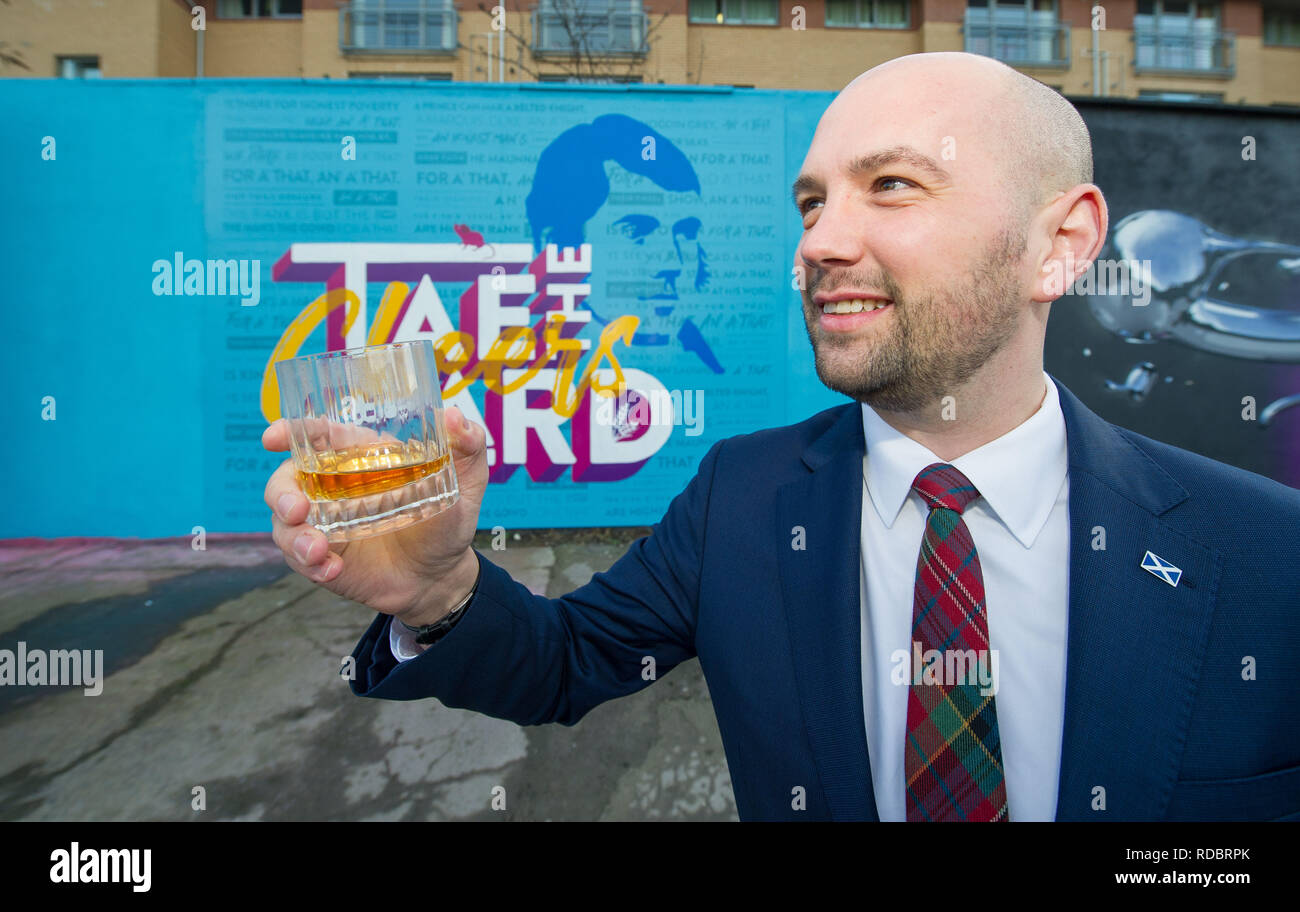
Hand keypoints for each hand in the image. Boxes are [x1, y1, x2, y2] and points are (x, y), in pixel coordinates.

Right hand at [262, 406, 487, 624]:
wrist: (441, 576)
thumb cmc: (449, 519)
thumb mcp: (465, 481)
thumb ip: (466, 447)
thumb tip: (453, 416)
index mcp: (361, 457)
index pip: (319, 436)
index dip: (291, 431)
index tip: (273, 437)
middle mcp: (333, 486)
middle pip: (286, 479)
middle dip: (281, 492)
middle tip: (297, 509)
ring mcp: (323, 523)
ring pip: (284, 522)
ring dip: (293, 535)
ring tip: (318, 550)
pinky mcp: (322, 556)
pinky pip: (299, 558)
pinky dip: (309, 563)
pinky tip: (332, 569)